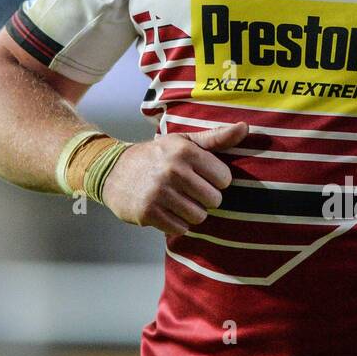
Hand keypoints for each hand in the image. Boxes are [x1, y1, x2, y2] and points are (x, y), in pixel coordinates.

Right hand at [100, 122, 244, 236]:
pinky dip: (176, 224)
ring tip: (177, 201)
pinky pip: (180, 228)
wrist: (112, 170)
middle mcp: (173, 170)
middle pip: (214, 200)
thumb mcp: (183, 141)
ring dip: (191, 213)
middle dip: (204, 199)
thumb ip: (216, 137)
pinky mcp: (148, 213)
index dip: (215, 181)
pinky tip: (166, 210)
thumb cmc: (155, 156)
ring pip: (198, 217)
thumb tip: (245, 127)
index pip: (224, 178)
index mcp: (185, 150)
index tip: (201, 177)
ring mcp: (159, 192)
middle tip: (188, 191)